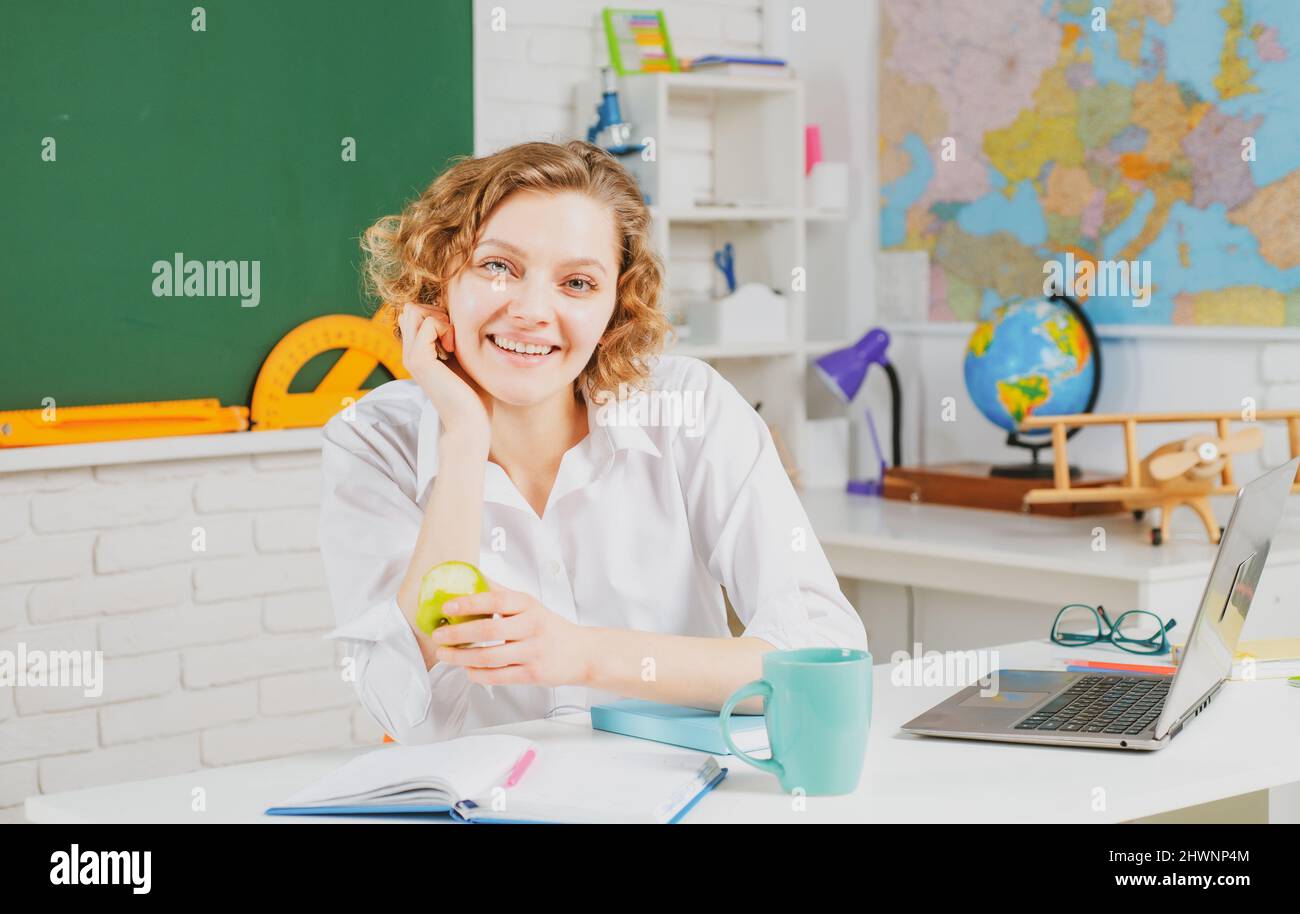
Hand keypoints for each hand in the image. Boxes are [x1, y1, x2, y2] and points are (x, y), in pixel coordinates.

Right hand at [398, 302, 491, 443]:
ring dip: (439, 317)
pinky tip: (454, 349)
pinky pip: (427, 322)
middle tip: (454, 335)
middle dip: (436, 311)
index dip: (437, 314)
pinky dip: (445, 327)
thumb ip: (455, 340)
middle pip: (411, 308)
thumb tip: (458, 315)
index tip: (456, 336)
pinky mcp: (418, 360)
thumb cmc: (474, 396)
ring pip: (413, 309)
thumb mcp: (464, 359)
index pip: (416, 313)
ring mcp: (411, 356)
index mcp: (420, 353)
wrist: (470, 424)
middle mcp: (410, 353)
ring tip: (453, 341)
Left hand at [430, 585, 590, 686]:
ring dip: (461, 657)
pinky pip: (499, 676)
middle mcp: (532, 626)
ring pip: (490, 657)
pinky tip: (467, 670)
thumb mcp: (530, 605)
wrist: (581, 653)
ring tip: (445, 655)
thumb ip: (501, 594)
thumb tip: (470, 576)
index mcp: (528, 605)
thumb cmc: (548, 627)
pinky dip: (478, 674)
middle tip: (438, 635)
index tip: (447, 606)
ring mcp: (533, 652)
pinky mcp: (533, 674)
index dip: (469, 603)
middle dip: (457, 634)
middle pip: (488, 631)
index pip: (496, 600)